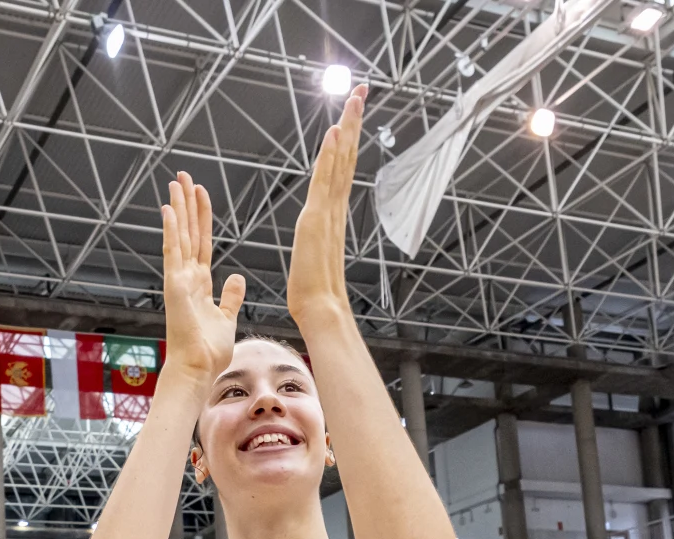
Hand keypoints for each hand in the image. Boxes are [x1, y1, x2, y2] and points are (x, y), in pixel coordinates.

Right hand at [161, 172, 244, 382]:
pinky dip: (171, 230)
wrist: (198, 368)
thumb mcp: (227, 317)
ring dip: (178, 208)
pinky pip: (173, 253)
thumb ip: (231, 296)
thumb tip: (237, 277)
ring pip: (180, 236)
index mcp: (200, 283)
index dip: (202, 217)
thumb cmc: (209, 350)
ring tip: (176, 182)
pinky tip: (169, 209)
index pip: (202, 241)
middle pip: (189, 232)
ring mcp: (179, 280)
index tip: (201, 193)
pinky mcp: (175, 286)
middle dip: (187, 203)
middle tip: (184, 175)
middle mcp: (187, 277)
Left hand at [287, 85, 366, 329]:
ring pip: (340, 161)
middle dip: (353, 123)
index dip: (346, 141)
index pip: (341, 169)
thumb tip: (316, 244)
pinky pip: (326, 180)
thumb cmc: (316, 294)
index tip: (351, 115)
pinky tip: (335, 132)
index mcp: (332, 215)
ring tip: (354, 98)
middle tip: (361, 91)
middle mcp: (334, 208)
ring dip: (347, 128)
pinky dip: (331, 155)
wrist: (321, 310)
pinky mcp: (317, 219)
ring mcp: (328, 212)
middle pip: (346, 156)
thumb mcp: (312, 260)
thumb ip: (316, 245)